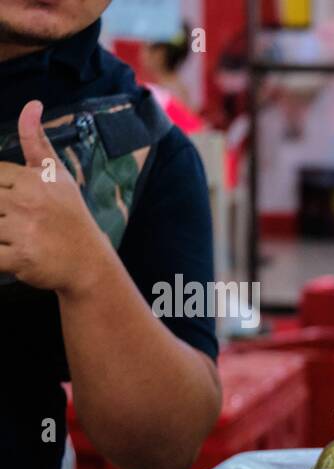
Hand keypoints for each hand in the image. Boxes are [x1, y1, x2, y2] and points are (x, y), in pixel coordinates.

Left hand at [0, 101, 114, 294]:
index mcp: (33, 179)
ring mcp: (23, 231)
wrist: (91, 265)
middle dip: (1, 211)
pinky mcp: (20, 259)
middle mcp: (28, 202)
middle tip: (19, 218)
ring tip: (16, 234)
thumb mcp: (58, 176)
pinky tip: (10, 253)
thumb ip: (37, 141)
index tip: (17, 204)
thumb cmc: (70, 217)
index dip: (2, 192)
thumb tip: (32, 104)